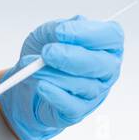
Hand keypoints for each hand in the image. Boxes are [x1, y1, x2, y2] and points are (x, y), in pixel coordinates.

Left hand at [0, 16, 123, 139]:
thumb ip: (57, 28)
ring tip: (32, 68)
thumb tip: (61, 31)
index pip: (111, 36)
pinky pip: (72, 106)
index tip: (60, 31)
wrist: (27, 84)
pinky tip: (41, 86)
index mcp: (106, 45)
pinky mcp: (79, 111)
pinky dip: (55, 95)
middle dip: (71, 57)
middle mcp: (106, 69)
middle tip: (46, 52)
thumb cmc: (46, 57)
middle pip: (102, 64)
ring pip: (83, 85)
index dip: (88, 33)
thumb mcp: (46, 34)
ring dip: (53, 75)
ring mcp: (96, 92)